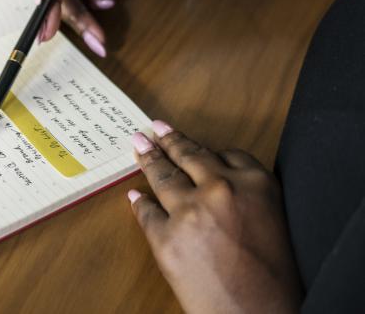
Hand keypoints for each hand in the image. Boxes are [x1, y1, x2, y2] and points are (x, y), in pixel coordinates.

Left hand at [128, 121, 301, 313]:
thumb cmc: (274, 280)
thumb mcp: (273, 222)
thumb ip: (247, 196)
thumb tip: (216, 182)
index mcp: (256, 184)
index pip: (227, 153)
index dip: (207, 150)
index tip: (192, 141)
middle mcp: (220, 189)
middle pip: (189, 156)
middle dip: (170, 141)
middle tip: (156, 129)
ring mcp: (189, 211)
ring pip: (163, 176)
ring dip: (149, 158)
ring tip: (139, 147)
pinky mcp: (165, 236)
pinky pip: (146, 212)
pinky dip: (139, 204)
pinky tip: (135, 196)